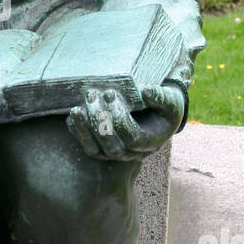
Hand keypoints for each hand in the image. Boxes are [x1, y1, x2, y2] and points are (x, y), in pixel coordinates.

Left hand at [67, 83, 183, 160]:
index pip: (132, 137)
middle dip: (99, 120)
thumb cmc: (165, 107)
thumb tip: (145, 90)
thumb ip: (161, 97)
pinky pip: (87, 145)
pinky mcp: (102, 149)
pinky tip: (72, 116)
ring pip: (95, 150)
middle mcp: (131, 153)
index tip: (110, 94)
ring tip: (77, 108)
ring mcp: (115, 153)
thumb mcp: (170, 101)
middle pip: (112, 146)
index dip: (119, 117)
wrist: (158, 116)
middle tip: (92, 95)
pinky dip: (77, 132)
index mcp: (150, 143)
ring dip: (84, 130)